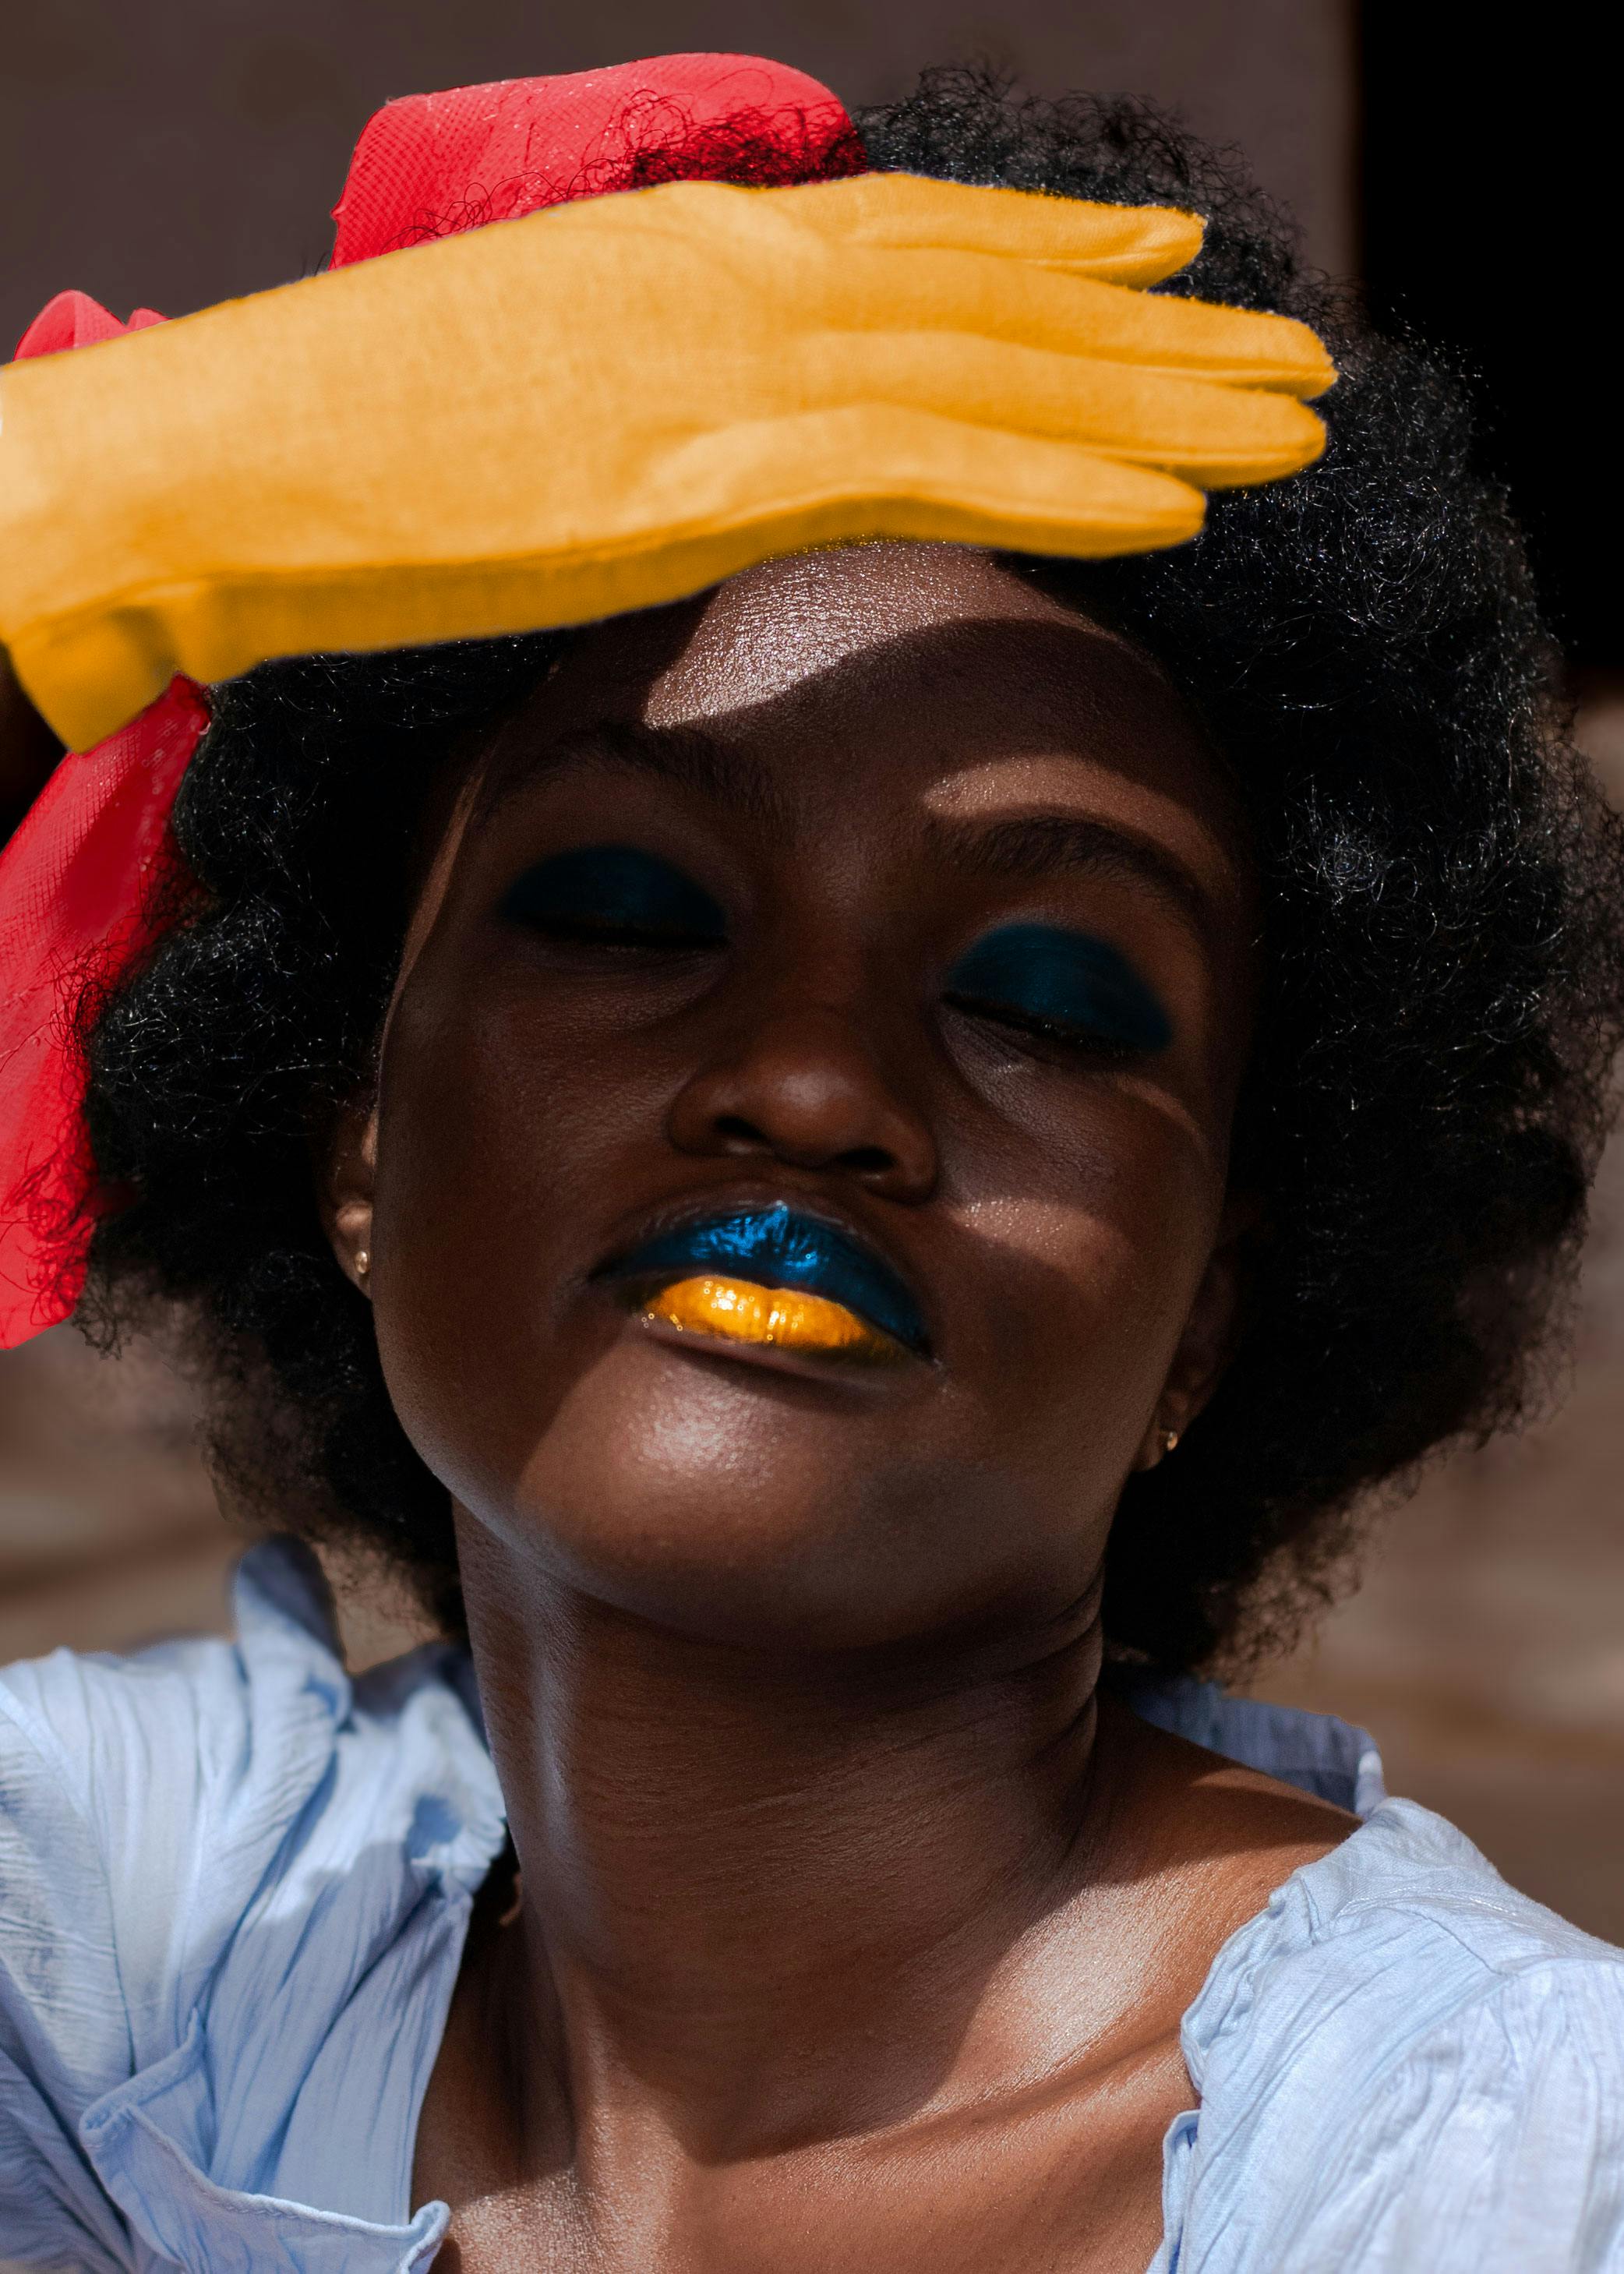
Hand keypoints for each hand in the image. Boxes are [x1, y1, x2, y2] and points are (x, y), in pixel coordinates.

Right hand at [0, 171, 1331, 751]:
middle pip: (1000, 296)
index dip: (1064, 256)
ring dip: (1161, 403)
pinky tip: (1181, 497)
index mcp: (697, 245)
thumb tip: (733, 417)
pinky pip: (935, 466)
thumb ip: (663, 365)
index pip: (927, 240)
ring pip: (1000, 372)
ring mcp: (732, 365)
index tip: (1169, 268)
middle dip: (1161, 331)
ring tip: (1291, 424)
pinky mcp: (713, 469)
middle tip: (1293, 360)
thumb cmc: (349, 434)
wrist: (228, 465)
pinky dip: (1069, 477)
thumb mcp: (534, 358)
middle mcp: (741, 278)